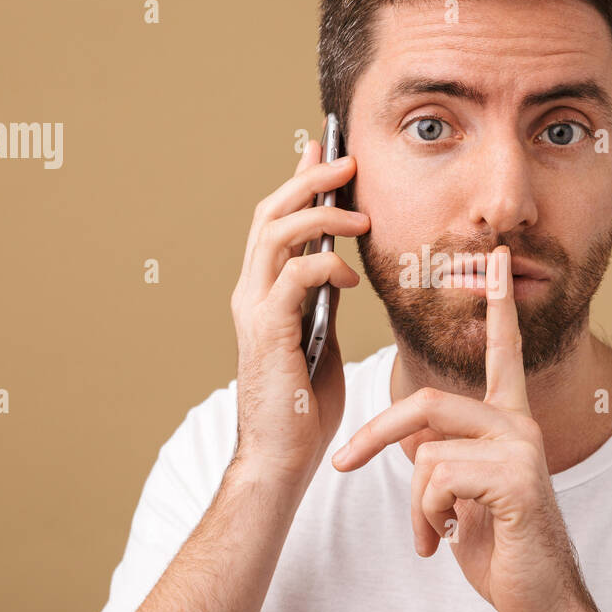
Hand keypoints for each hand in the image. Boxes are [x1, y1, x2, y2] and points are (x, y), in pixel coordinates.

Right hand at [228, 137, 369, 489]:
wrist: (281, 461)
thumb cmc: (301, 410)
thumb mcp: (321, 341)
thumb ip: (322, 303)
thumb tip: (339, 270)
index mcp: (264, 293)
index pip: (278, 222)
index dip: (299, 183)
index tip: (324, 150)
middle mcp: (251, 293)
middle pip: (271, 214)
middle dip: (309, 180)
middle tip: (345, 159)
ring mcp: (254, 310)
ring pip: (275, 235)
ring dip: (319, 213)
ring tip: (359, 212)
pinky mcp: (266, 332)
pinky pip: (293, 277)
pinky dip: (325, 265)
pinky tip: (351, 276)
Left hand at [332, 246, 590, 611]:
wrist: (539, 601)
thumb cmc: (500, 547)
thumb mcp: (459, 494)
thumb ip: (440, 456)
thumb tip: (412, 443)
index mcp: (509, 421)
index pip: (502, 352)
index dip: (496, 306)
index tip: (492, 260)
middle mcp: (519, 425)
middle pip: (426, 404)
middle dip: (375, 436)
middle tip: (343, 464)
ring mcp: (521, 449)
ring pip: (426, 451)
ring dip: (413, 503)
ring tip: (431, 533)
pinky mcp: (516, 480)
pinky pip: (437, 479)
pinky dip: (426, 517)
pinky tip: (446, 540)